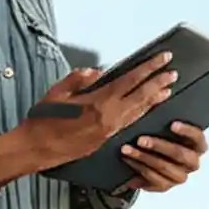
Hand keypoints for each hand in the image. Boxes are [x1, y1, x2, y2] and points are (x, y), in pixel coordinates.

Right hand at [0, 53, 177, 184]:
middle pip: (141, 97)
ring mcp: (109, 131)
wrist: (35, 149)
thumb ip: (79, 79)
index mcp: (99, 102)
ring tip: (168, 90)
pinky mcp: (106, 140)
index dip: (149, 68)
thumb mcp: (57, 92)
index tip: (162, 58)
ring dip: (154, 100)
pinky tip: (148, 109)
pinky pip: (129, 123)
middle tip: (173, 72)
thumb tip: (97, 72)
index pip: (130, 81)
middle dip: (158, 83)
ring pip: (138, 112)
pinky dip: (141, 113)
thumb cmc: (43, 120)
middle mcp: (109, 117)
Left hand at [119, 121, 208, 192]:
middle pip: (181, 155)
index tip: (172, 124)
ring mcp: (179, 176)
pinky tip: (127, 161)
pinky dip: (138, 170)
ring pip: (164, 169)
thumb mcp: (165, 127)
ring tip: (126, 149)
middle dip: (160, 146)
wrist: (153, 160)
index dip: (187, 131)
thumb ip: (166, 117)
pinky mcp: (165, 186)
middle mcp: (192, 162)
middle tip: (140, 139)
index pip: (198, 138)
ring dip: (143, 158)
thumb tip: (160, 94)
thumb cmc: (161, 136)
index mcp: (198, 145)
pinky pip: (153, 181)